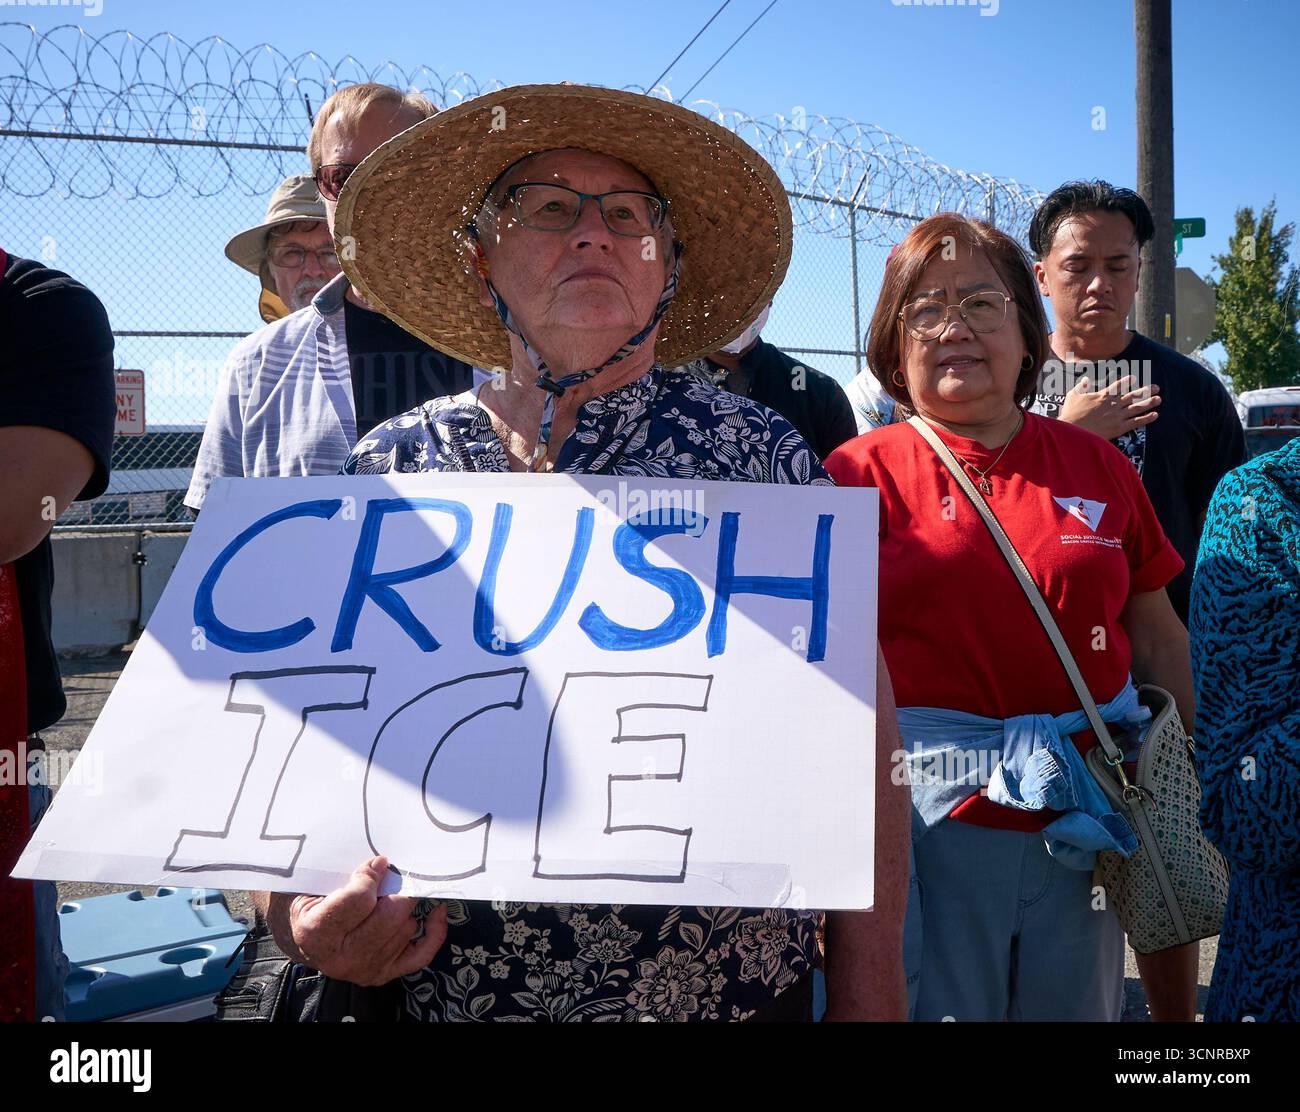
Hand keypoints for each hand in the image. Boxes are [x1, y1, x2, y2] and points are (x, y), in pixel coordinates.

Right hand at [266, 856, 447, 985]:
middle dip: (395, 891)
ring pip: (405, 928)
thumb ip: (347, 875)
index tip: (378, 863)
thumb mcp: (318, 885)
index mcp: (317, 932)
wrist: (303, 936)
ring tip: (388, 899)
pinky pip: (421, 955)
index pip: (359, 899)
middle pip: (389, 916)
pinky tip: (436, 913)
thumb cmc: (311, 904)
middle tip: (393, 878)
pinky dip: (433, 933)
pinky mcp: (384, 974)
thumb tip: (383, 864)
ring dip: (403, 909)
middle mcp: (341, 959)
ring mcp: (365, 970)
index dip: (372, 876)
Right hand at [1059, 375, 1160, 439]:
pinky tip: (1155, 415)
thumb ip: (1081, 386)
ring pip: (1137, 407)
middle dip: (1145, 391)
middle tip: (1156, 387)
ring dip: (1149, 402)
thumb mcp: (1073, 396)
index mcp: (1103, 396)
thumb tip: (1085, 379)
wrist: (1073, 431)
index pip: (1117, 386)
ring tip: (1159, 399)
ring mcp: (1118, 415)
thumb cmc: (1070, 414)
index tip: (1134, 378)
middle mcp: (1113, 404)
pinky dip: (1146, 418)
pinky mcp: (1119, 427)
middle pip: (1132, 395)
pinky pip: (1136, 422)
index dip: (1126, 382)